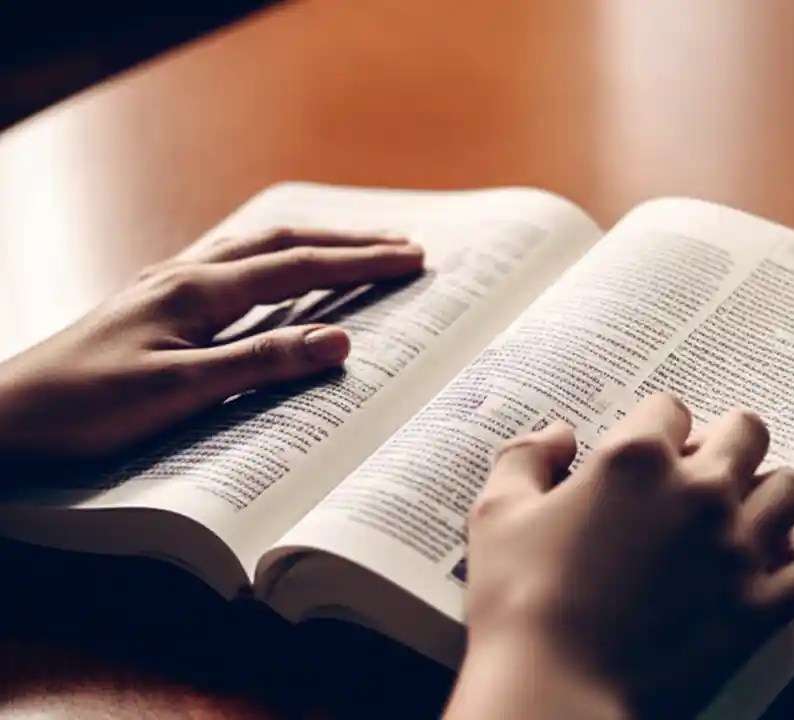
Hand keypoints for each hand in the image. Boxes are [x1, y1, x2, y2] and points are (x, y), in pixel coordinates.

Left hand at [0, 230, 422, 458]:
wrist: (9, 416)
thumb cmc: (84, 409)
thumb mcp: (178, 392)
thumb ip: (260, 363)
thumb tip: (340, 341)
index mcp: (198, 292)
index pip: (299, 267)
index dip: (361, 263)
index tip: (413, 258)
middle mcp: (186, 276)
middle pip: (283, 243)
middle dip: (348, 243)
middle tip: (404, 246)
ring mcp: (166, 286)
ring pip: (255, 248)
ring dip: (312, 244)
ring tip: (355, 247)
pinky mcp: (153, 304)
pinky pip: (229, 264)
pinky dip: (271, 258)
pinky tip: (273, 269)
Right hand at [450, 394, 793, 718]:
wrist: (556, 691)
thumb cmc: (519, 604)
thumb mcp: (497, 515)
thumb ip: (526, 457)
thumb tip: (559, 433)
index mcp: (636, 458)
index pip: (669, 407)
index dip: (655, 428)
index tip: (646, 456)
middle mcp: (700, 491)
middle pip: (747, 431)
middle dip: (726, 444)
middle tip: (701, 476)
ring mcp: (738, 548)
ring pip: (792, 489)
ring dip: (769, 497)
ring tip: (741, 519)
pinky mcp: (761, 605)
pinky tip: (768, 578)